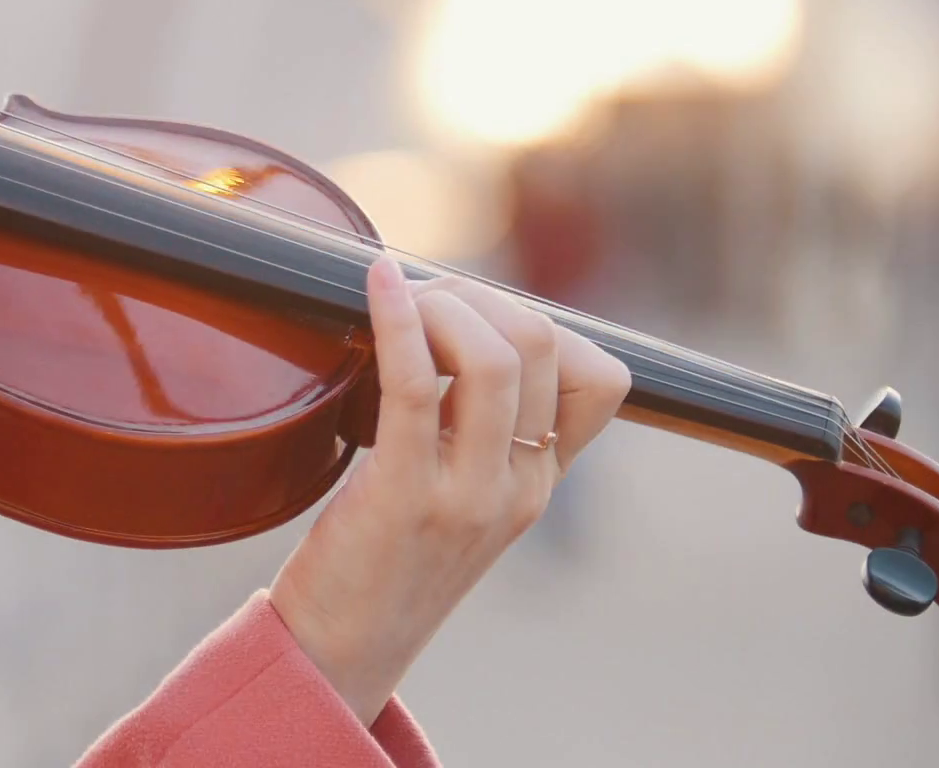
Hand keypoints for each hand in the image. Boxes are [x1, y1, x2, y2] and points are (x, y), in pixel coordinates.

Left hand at [268, 257, 630, 724]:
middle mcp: (518, 488)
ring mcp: (467, 496)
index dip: (541, 324)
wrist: (337, 653)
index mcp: (538, 482)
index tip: (474, 320)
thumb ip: (471, 425)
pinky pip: (416, 383)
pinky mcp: (403, 496)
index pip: (600, 379)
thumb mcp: (457, 492)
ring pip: (493, 358)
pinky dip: (398, 319)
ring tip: (402, 303)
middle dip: (479, 297)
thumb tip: (454, 319)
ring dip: (444, 304)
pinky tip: (379, 285)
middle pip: (542, 344)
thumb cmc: (380, 559)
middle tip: (423, 301)